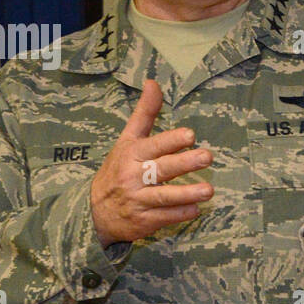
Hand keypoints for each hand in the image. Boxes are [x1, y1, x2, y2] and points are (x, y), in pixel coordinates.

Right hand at [90, 79, 212, 244]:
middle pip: (161, 169)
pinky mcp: (144, 220)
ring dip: (187, 193)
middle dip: (184, 163)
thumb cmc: (118, 168)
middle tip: (207, 157)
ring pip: (164, 196)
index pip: (152, 145)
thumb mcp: (127, 140)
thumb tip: (154, 82)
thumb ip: (144, 113)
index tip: (189, 135)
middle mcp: (133, 176)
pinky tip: (196, 209)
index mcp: (131, 154)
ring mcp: (138, 200)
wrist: (94, 211)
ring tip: (209, 190)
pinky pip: (165, 217)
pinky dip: (181, 213)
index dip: (170, 140)